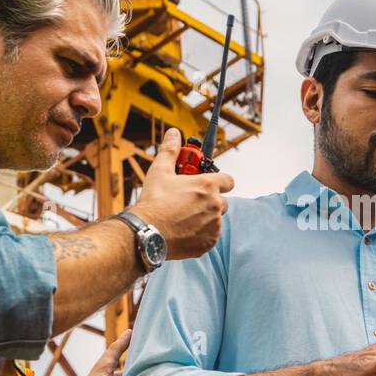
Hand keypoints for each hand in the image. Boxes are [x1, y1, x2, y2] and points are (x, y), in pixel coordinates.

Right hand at [133, 128, 234, 259]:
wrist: (147, 232)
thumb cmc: (154, 201)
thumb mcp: (160, 171)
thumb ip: (170, 150)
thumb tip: (174, 134)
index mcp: (208, 185)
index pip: (228, 180)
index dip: (219, 181)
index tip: (207, 183)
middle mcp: (216, 205)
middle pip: (222, 201)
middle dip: (210, 200)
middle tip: (190, 202)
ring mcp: (214, 225)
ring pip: (215, 219)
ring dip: (205, 218)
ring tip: (183, 218)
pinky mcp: (209, 242)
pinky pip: (210, 236)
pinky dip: (201, 234)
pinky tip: (184, 231)